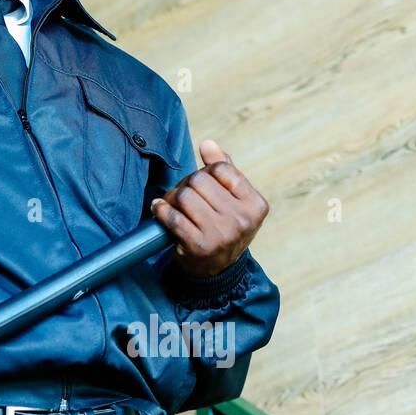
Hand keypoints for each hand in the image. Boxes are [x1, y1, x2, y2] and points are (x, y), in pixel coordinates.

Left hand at [150, 139, 268, 278]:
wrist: (217, 271)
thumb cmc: (223, 226)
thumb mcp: (233, 200)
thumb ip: (225, 169)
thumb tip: (207, 143)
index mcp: (256, 204)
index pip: (221, 169)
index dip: (205, 171)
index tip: (200, 182)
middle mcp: (242, 220)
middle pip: (199, 179)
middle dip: (185, 184)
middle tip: (182, 196)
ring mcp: (221, 235)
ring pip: (184, 196)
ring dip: (172, 198)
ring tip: (173, 205)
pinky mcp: (199, 246)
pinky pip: (173, 217)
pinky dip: (161, 210)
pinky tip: (160, 210)